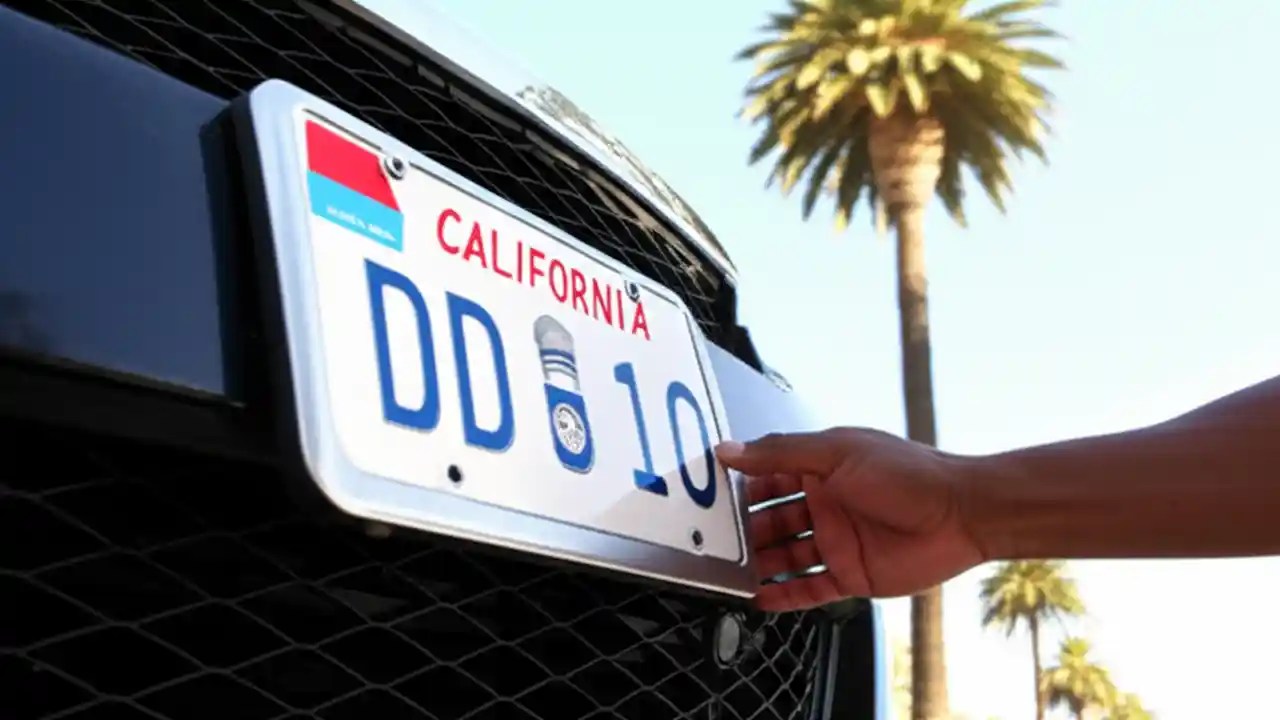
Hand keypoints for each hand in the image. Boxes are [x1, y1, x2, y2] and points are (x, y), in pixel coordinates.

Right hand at [715, 427, 986, 611]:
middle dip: (743, 529)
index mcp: (822, 469)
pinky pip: (810, 589)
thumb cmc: (907, 474)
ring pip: (786, 556)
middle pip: (773, 519)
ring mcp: (838, 541)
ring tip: (725, 571)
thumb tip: (729, 450)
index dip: (741, 485)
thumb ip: (780, 453)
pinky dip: (785, 595)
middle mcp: (827, 504)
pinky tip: (759, 599)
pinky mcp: (852, 575)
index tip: (707, 494)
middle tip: (710, 539)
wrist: (961, 514)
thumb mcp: (837, 452)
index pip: (769, 477)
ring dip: (759, 563)